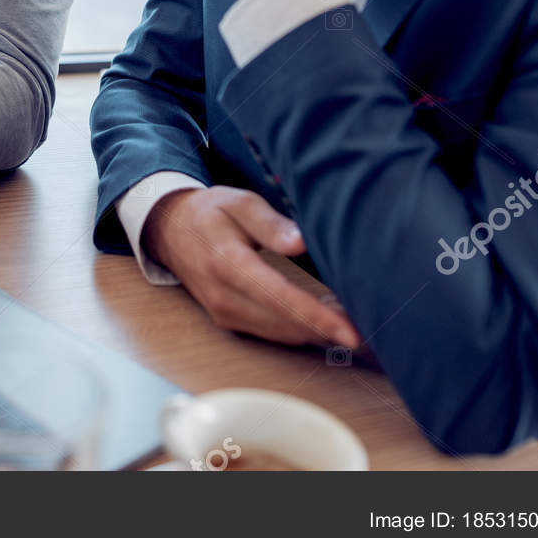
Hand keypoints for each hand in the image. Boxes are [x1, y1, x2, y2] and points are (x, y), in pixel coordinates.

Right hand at [142, 186, 360, 348]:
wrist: (170, 230)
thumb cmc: (209, 213)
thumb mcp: (239, 203)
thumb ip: (270, 224)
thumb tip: (301, 243)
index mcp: (227, 263)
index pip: (278, 297)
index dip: (316, 316)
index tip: (348, 329)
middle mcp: (224, 297)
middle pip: (284, 324)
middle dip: (327, 329)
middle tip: (368, 324)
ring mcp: (225, 313)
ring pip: (281, 334)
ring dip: (317, 332)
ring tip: (352, 321)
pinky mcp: (229, 320)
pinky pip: (271, 333)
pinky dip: (300, 330)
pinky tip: (324, 319)